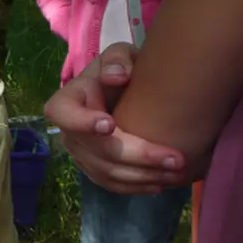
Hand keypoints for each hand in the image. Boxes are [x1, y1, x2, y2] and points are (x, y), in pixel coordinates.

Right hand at [44, 44, 187, 193]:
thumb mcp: (119, 56)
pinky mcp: (96, 170)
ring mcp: (81, 155)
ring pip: (108, 173)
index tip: (110, 125)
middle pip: (97, 152)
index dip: (82, 123)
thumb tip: (118, 77)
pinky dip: (138, 186)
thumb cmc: (121, 72)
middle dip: (137, 157)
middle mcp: (69, 133)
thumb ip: (118, 60)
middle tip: (176, 158)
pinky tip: (164, 182)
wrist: (125, 93)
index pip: (63, 114)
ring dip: (144, 176)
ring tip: (178, 171)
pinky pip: (113, 185)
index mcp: (68, 102)